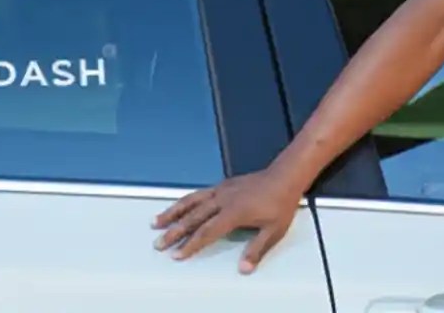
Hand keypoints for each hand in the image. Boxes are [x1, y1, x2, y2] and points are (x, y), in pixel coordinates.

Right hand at [152, 169, 303, 273]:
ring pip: (191, 202)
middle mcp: (224, 199)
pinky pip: (198, 193)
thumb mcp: (273, 230)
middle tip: (160, 243)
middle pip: (193, 217)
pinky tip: (179, 206)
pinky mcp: (223, 185)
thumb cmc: (280, 201)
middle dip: (175, 232)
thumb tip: (244, 267)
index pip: (207, 231)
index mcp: (234, 212)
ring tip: (157, 222)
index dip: (191, 244)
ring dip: (173, 212)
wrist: (286, 176)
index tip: (178, 254)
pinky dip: (185, 201)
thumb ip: (256, 250)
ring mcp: (222, 190)